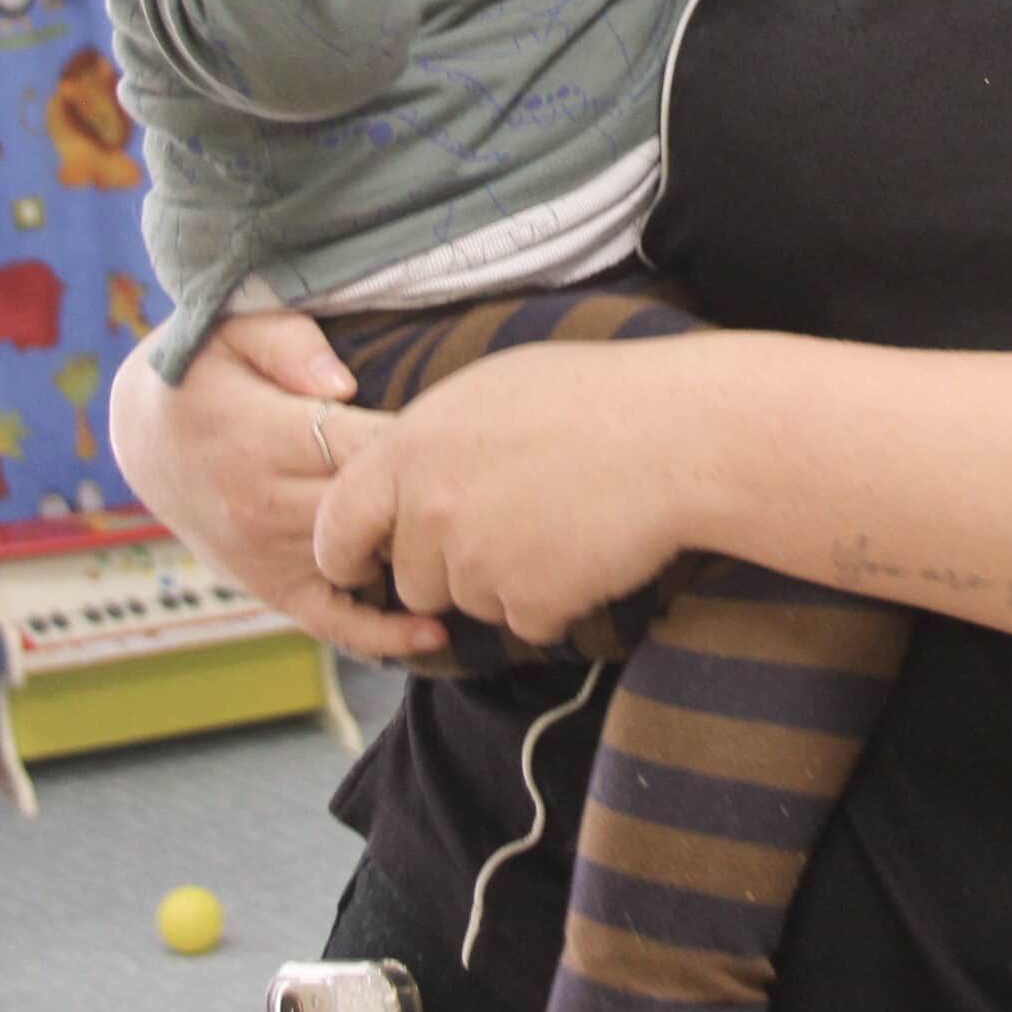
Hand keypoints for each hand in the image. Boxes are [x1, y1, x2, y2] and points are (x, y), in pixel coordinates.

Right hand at [108, 317, 449, 659]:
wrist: (147, 435)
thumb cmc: (206, 370)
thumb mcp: (234, 328)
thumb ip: (291, 344)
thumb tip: (343, 384)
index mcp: (267, 439)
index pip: (367, 449)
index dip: (423, 445)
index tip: (471, 433)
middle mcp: (267, 505)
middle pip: (375, 513)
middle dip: (432, 502)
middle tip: (488, 486)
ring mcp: (268, 556)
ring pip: (364, 568)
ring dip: (420, 559)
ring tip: (479, 541)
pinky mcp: (269, 588)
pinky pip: (331, 623)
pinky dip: (382, 637)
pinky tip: (434, 632)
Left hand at [313, 334, 708, 644]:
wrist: (676, 433)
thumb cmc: (591, 396)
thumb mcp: (488, 390)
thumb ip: (427, 442)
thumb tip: (402, 476)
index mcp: (408, 449)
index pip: (335, 526)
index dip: (349, 549)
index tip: (368, 557)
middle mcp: (428, 511)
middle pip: (410, 577)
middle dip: (448, 564)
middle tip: (513, 515)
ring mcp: (475, 564)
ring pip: (469, 601)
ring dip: (505, 579)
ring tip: (561, 517)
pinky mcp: (526, 605)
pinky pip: (525, 621)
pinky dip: (555, 599)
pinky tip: (588, 545)